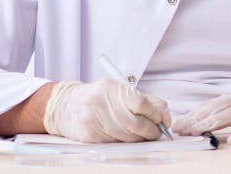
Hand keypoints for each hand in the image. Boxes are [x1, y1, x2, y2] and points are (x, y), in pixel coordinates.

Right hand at [43, 79, 170, 142]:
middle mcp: (100, 102)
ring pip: (127, 136)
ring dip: (140, 138)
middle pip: (135, 123)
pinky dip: (126, 142)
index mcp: (111, 88)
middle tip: (157, 132)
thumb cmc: (99, 97)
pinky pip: (115, 142)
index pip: (141, 103)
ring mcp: (93, 119)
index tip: (162, 120)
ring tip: (145, 136)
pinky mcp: (89, 135)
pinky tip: (128, 137)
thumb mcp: (120, 90)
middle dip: (151, 130)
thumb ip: (145, 100)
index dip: (156, 114)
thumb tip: (165, 115)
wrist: (66, 105)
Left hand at [171, 90, 230, 144]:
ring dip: (212, 123)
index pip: (208, 106)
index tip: (176, 125)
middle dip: (195, 120)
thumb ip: (223, 116)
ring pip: (230, 114)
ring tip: (198, 132)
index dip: (192, 115)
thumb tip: (199, 125)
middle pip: (214, 109)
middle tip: (180, 129)